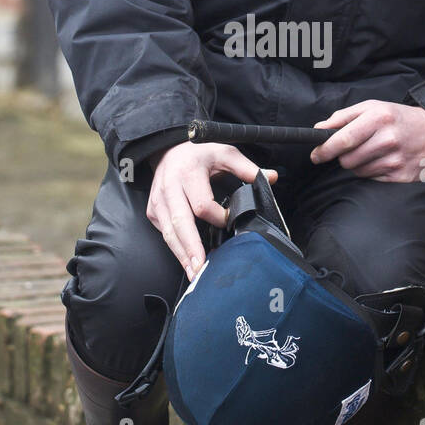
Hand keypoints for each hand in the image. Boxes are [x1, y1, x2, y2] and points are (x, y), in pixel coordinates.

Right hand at [146, 141, 277, 280]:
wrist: (168, 150)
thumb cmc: (198, 154)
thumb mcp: (224, 153)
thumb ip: (247, 167)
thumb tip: (271, 178)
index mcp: (189, 173)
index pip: (202, 204)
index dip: (218, 217)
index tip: (230, 221)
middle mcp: (170, 188)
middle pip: (180, 223)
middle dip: (191, 248)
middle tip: (201, 268)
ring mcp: (159, 201)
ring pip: (169, 233)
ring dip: (182, 255)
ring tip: (194, 274)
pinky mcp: (153, 211)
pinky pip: (164, 233)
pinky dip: (175, 249)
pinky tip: (187, 261)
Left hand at [309, 100, 424, 181]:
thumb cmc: (398, 118)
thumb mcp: (372, 107)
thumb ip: (343, 117)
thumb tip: (318, 129)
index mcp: (379, 118)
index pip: (343, 139)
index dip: (325, 150)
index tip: (315, 155)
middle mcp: (388, 139)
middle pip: (347, 159)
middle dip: (343, 156)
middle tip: (353, 148)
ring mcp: (396, 160)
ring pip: (358, 171)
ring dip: (358, 164)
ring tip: (373, 152)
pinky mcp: (402, 176)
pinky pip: (372, 179)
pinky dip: (372, 171)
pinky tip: (384, 160)